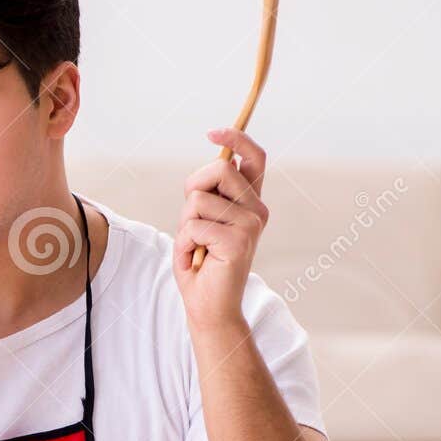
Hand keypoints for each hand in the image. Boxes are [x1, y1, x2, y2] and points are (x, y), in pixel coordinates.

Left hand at [173, 127, 269, 331]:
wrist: (208, 307)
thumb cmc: (200, 264)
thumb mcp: (200, 221)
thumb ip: (206, 195)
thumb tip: (213, 162)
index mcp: (250, 203)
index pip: (253, 159)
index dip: (236, 140)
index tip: (212, 133)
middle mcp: (256, 210)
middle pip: (218, 169)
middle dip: (192, 189)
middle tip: (192, 221)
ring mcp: (251, 225)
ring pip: (199, 199)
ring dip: (185, 223)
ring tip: (196, 246)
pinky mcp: (239, 242)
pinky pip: (194, 225)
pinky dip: (184, 243)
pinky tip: (197, 259)